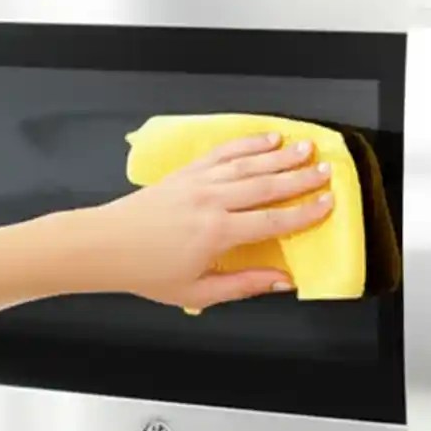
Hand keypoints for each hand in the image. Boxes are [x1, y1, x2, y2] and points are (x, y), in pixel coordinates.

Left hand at [60, 132, 332, 308]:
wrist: (103, 245)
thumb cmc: (145, 272)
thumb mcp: (197, 292)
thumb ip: (243, 285)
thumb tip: (281, 281)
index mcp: (216, 234)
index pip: (273, 220)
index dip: (304, 213)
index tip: (327, 204)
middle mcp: (210, 202)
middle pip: (267, 185)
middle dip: (301, 177)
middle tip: (327, 171)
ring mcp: (198, 183)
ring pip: (248, 164)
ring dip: (281, 155)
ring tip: (306, 148)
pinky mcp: (186, 173)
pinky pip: (223, 153)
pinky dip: (247, 143)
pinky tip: (266, 139)